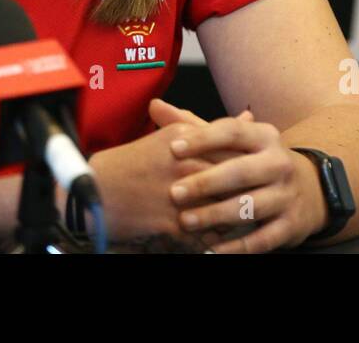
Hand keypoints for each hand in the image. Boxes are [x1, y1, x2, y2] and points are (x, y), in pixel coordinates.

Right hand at [87, 100, 255, 244]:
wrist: (95, 190)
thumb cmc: (132, 163)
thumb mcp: (168, 138)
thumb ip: (209, 129)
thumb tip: (249, 119)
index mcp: (182, 138)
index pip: (233, 146)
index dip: (252, 161)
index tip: (262, 170)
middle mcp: (181, 162)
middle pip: (233, 177)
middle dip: (250, 189)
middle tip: (263, 196)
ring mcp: (176, 192)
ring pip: (224, 207)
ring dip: (237, 216)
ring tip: (245, 219)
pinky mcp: (170, 220)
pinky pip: (206, 233)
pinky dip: (217, 239)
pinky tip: (220, 239)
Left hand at [161, 105, 328, 253]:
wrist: (308, 190)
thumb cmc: (253, 161)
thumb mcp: (233, 141)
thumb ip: (193, 126)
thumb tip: (154, 106)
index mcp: (265, 137)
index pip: (233, 132)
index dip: (203, 139)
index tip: (173, 148)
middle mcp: (279, 164)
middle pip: (241, 172)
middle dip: (206, 182)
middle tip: (173, 192)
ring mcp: (287, 196)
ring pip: (250, 207)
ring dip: (216, 215)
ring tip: (185, 221)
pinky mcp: (290, 226)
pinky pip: (261, 239)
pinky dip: (235, 246)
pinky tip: (210, 250)